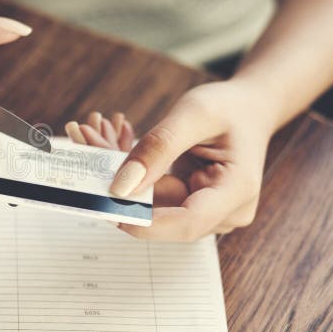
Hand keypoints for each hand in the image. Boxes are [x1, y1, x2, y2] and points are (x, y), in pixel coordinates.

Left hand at [66, 81, 273, 239]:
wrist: (247, 108)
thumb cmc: (229, 108)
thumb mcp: (194, 114)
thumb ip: (158, 148)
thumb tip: (122, 188)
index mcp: (237, 192)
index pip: (187, 223)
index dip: (144, 223)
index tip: (105, 205)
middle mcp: (223, 212)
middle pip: (160, 214)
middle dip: (119, 185)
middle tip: (85, 141)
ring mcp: (205, 212)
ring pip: (148, 205)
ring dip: (117, 174)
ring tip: (93, 133)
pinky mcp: (186, 205)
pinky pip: (148, 195)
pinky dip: (128, 171)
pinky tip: (111, 142)